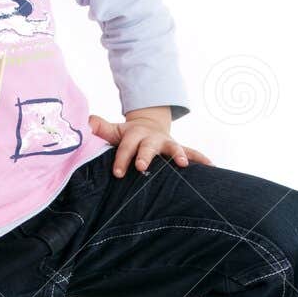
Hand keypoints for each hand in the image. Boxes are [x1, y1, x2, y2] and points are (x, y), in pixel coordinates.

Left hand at [88, 108, 213, 177]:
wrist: (149, 126)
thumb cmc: (128, 136)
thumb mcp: (114, 131)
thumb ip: (100, 128)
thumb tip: (86, 124)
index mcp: (135, 135)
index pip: (126, 146)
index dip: (122, 158)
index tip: (118, 172)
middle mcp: (152, 138)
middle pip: (148, 147)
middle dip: (146, 156)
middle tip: (142, 166)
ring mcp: (167, 143)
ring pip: (174, 148)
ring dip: (179, 155)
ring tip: (183, 164)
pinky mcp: (179, 148)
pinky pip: (193, 152)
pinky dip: (201, 158)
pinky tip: (211, 166)